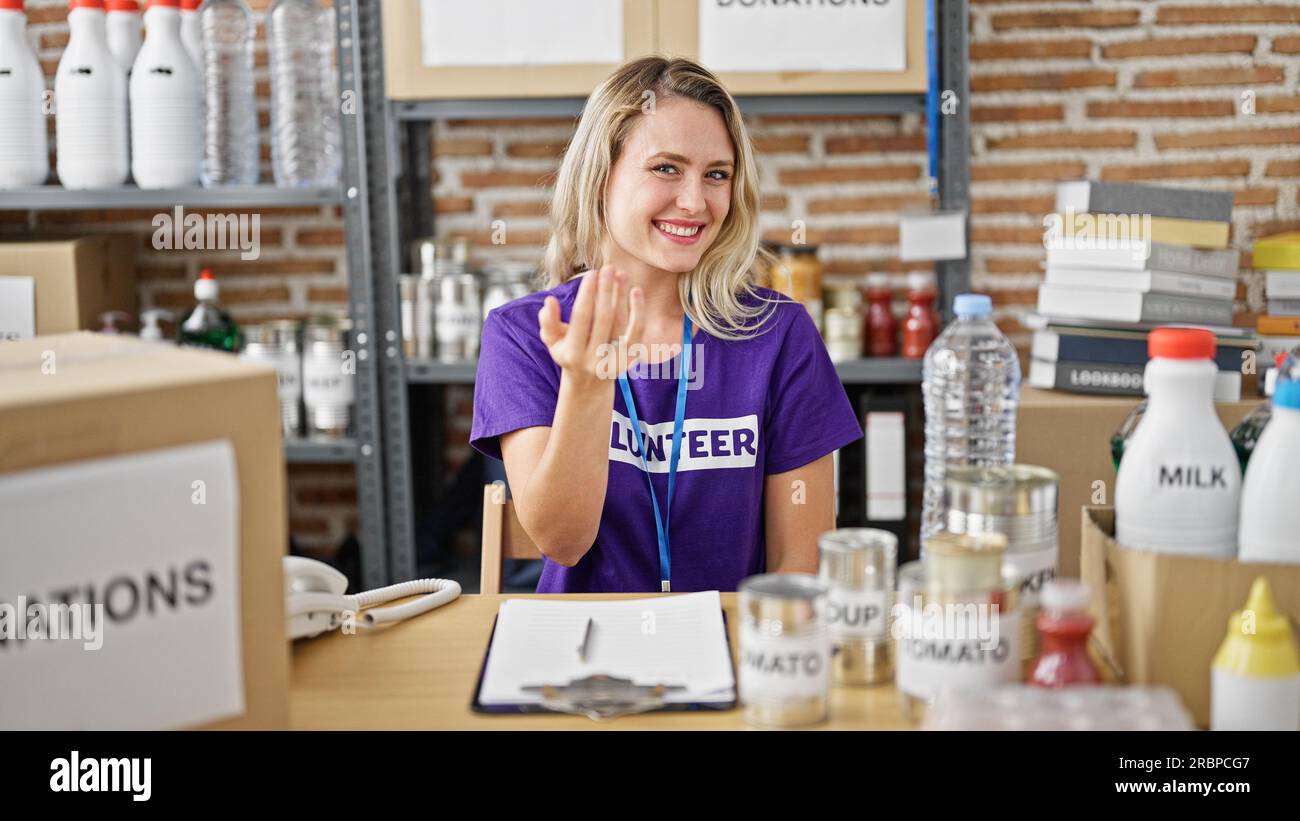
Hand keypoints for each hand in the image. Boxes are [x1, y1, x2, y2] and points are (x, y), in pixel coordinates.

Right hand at [537, 265, 643, 385]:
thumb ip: (548, 322)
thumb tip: (549, 301)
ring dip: (622, 296)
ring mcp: (614, 361)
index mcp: (573, 353)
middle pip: (604, 318)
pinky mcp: (629, 360)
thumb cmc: (568, 353)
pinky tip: (636, 291)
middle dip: (606, 291)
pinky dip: (638, 312)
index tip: (591, 273)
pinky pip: (637, 333)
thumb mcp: (552, 341)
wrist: (589, 383)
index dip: (588, 294)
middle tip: (608, 268)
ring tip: (621, 274)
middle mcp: (594, 359)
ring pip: (621, 323)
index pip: (582, 317)